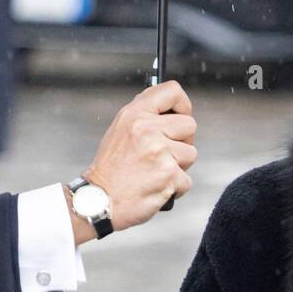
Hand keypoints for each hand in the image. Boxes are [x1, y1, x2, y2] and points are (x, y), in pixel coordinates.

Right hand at [66, 80, 197, 242]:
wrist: (100, 200)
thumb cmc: (111, 169)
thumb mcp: (121, 129)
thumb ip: (145, 116)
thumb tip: (170, 108)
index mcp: (135, 114)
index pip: (172, 92)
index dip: (183, 105)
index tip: (182, 115)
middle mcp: (147, 129)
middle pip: (190, 125)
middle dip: (182, 141)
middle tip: (166, 153)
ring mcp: (159, 152)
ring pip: (191, 153)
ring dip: (179, 166)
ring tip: (156, 172)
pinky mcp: (169, 175)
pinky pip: (187, 180)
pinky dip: (175, 188)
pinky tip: (157, 187)